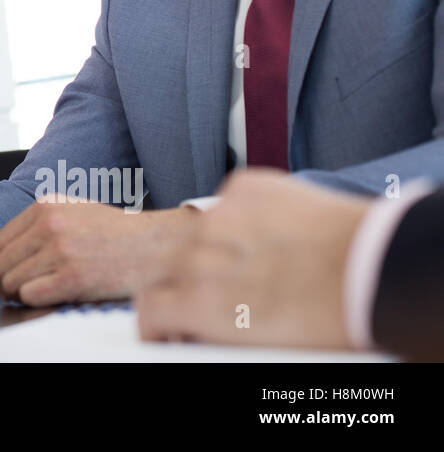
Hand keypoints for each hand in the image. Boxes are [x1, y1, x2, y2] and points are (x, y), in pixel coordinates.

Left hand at [0, 198, 196, 304]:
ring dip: (21, 295)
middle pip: (1, 265)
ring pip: (13, 282)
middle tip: (18, 294)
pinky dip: (35, 301)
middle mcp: (48, 224)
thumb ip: (42, 224)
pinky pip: (31, 295)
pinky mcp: (73, 276)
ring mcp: (60, 250)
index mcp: (45, 206)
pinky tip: (52, 296)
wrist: (153, 247)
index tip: (7, 277)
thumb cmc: (116, 234)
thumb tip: (10, 251)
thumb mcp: (75, 211)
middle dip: (6, 284)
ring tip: (39, 295)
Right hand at [136, 170, 371, 348]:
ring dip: (204, 249)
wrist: (378, 267)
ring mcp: (219, 214)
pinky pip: (226, 202)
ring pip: (191, 231)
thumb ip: (212, 328)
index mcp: (198, 301)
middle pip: (160, 266)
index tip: (167, 328)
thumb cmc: (331, 316)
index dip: (155, 323)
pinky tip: (268, 237)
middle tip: (202, 301)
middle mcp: (197, 252)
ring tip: (244, 268)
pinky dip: (237, 219)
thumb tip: (197, 329)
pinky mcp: (246, 185)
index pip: (148, 309)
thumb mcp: (256, 342)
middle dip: (173, 285)